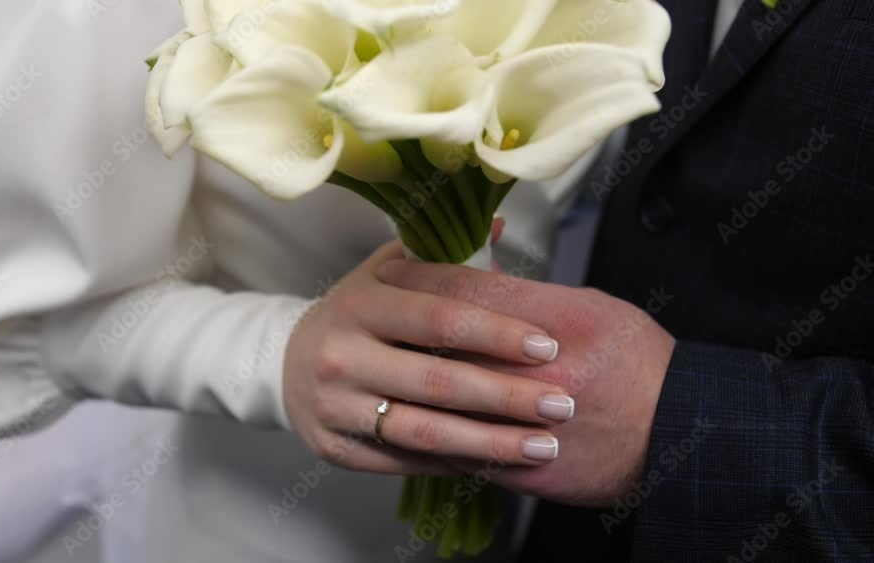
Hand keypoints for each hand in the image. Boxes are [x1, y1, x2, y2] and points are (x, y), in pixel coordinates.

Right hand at [284, 242, 576, 475]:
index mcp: (361, 304)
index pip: (440, 319)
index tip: (548, 347)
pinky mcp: (336, 449)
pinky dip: (456, 463)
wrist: (285, 363)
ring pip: (425, 432)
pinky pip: (407, 461)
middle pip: (438, 381)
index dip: (497, 333)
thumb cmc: (355, 314)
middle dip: (508, 396)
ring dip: (492, 443)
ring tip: (545, 447)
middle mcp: (342, 355)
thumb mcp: (384, 273)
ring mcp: (336, 406)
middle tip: (562, 404)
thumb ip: (441, 256)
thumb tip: (498, 223)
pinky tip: (498, 463)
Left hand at [376, 259, 675, 506]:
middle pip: (444, 345)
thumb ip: (527, 296)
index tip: (392, 269)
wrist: (676, 435)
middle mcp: (535, 375)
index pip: (465, 293)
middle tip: (368, 313)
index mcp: (554, 324)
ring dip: (403, 381)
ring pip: (442, 401)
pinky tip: (406, 416)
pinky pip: (458, 449)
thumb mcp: (590, 307)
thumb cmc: (637, 361)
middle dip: (399, 327)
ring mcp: (526, 425)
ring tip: (377, 365)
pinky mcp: (521, 468)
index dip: (420, 276)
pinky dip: (429, 431)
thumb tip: (476, 275)